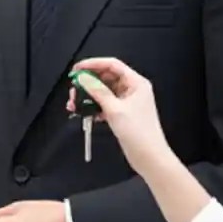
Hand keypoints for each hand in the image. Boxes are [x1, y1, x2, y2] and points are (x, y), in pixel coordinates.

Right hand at [67, 58, 174, 176]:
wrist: (149, 157)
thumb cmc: (138, 132)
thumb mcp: (115, 109)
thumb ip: (97, 91)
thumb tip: (83, 78)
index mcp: (136, 83)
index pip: (112, 65)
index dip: (93, 64)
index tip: (76, 70)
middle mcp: (132, 89)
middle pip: (105, 77)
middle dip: (87, 83)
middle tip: (73, 90)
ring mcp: (126, 102)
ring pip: (102, 92)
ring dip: (87, 96)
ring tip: (74, 104)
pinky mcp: (121, 113)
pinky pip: (104, 104)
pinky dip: (93, 107)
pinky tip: (83, 112)